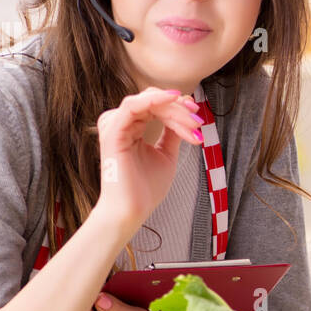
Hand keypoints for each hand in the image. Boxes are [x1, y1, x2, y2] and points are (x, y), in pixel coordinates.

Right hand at [95, 87, 204, 229]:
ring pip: (147, 101)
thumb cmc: (146, 188)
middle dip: (180, 109)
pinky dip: (154, 100)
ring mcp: (114, 126)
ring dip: (174, 110)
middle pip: (153, 101)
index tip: (198, 118)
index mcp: (131, 127)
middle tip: (198, 122)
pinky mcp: (112, 132)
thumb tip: (186, 115)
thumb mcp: (167, 154)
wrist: (131, 211)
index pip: (156, 106)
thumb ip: (172, 133)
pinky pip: (132, 106)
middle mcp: (121, 123)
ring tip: (192, 124)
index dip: (178, 107)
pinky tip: (173, 99)